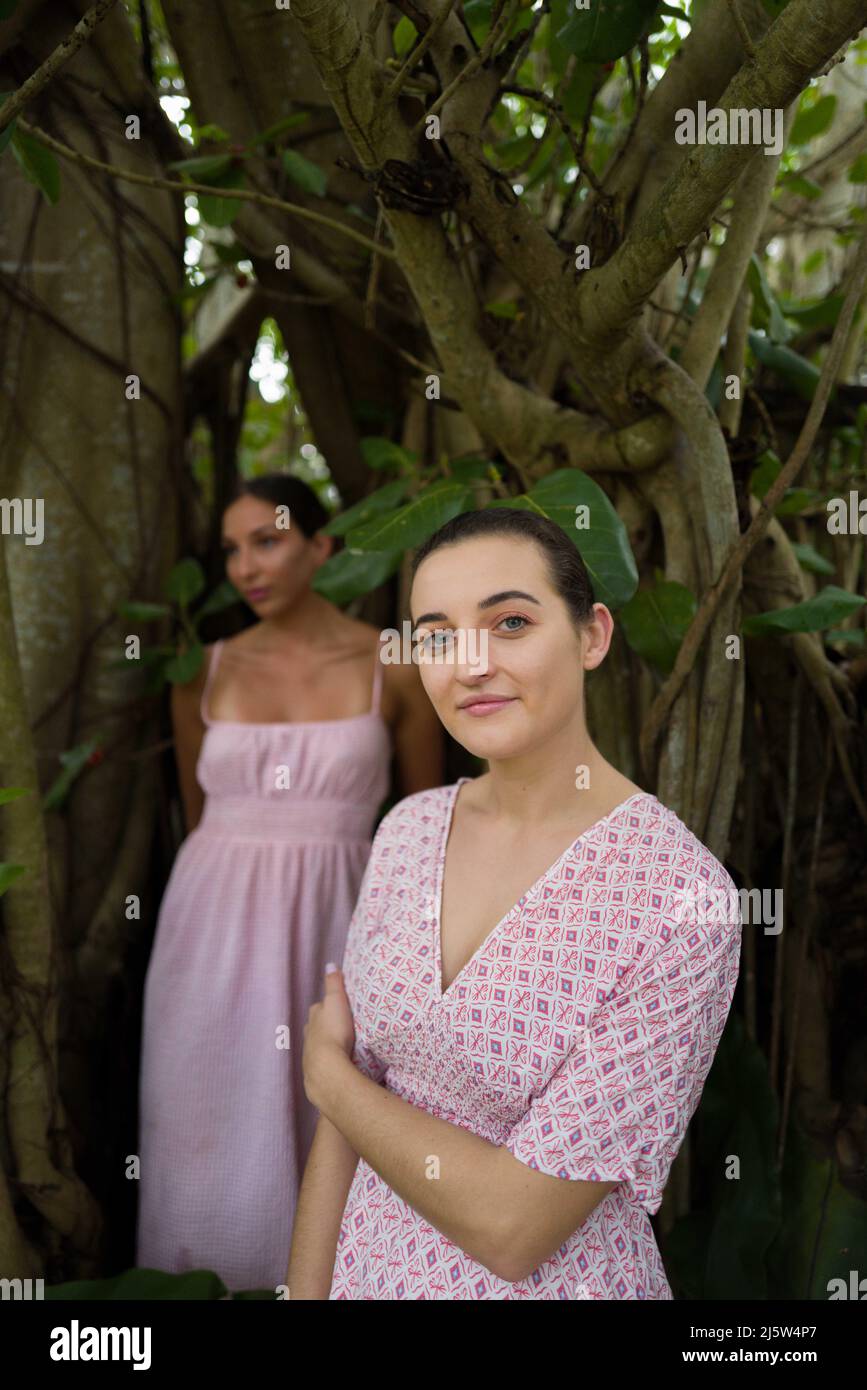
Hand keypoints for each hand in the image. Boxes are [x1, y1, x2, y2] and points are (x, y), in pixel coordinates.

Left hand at [302, 965, 355, 1108]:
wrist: (326, 1067)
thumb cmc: (334, 1031)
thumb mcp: (336, 1001)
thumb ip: (333, 983)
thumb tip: (330, 964)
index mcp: (314, 1016)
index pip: (320, 1007)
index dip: (329, 1006)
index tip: (339, 1007)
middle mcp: (308, 1033)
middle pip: (317, 1026)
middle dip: (326, 1025)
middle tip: (341, 1026)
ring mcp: (310, 1052)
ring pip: (318, 1044)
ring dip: (327, 1043)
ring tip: (340, 1045)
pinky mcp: (314, 1070)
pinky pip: (322, 1061)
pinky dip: (329, 1059)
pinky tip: (336, 1063)